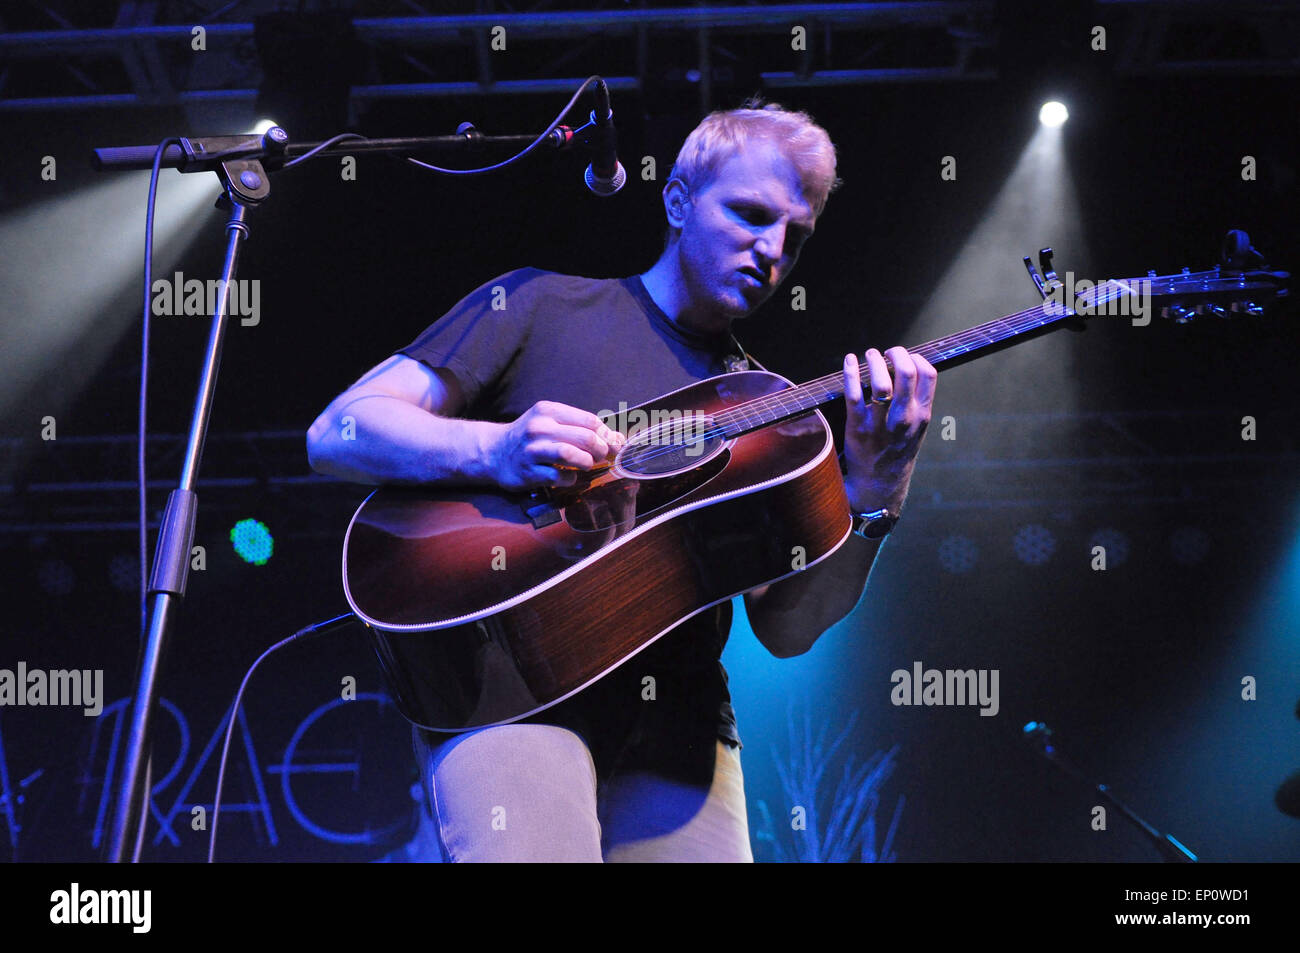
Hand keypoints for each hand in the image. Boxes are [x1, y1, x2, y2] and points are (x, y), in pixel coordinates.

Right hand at [487, 400, 625, 490]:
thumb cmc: (530, 437)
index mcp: (548, 411)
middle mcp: (539, 427)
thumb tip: (617, 439)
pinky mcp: (528, 471)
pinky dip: (570, 479)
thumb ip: (580, 427)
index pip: (589, 420)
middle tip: (600, 457)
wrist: (494, 452)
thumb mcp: (551, 422)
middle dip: (600, 450)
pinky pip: (558, 477)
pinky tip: (568, 478)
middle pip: (585, 437)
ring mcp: (532, 449)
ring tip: (586, 465)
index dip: (606, 435)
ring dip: (586, 463)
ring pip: (571, 454)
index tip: (612, 445)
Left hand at [841, 347, 936, 512]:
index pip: (928, 374)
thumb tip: (907, 367)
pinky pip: (854, 394)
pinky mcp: (858, 427)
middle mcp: (905, 418)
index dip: (915, 357)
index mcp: (922, 414)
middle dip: (896, 353)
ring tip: (869, 355)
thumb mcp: (918, 427)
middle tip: (885, 352)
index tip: (904, 356)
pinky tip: (849, 361)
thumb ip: (916, 401)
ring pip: (881, 383)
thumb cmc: (897, 450)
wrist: (880, 483)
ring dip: (874, 361)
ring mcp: (881, 423)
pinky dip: (850, 372)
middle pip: (906, 373)